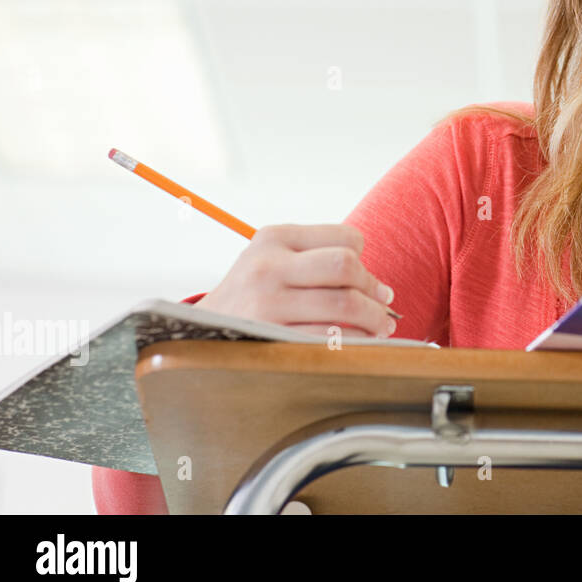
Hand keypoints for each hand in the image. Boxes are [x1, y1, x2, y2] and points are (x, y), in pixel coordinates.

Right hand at [195, 223, 396, 337]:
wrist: (196, 335)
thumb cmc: (252, 295)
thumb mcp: (271, 260)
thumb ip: (317, 258)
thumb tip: (379, 286)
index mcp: (273, 238)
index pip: (345, 238)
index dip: (365, 260)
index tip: (369, 280)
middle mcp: (267, 266)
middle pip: (346, 266)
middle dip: (374, 288)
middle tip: (385, 303)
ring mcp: (266, 304)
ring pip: (344, 304)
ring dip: (374, 318)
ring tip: (382, 327)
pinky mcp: (270, 339)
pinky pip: (330, 338)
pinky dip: (357, 341)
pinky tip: (363, 343)